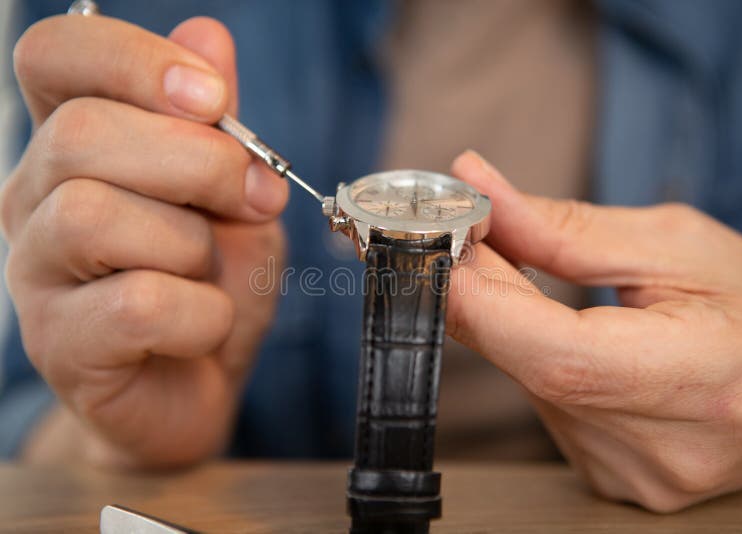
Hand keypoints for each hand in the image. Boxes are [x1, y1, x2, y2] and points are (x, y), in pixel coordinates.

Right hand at [1, 16, 287, 467]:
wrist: (200, 380)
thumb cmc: (210, 281)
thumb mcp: (233, 197)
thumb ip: (218, 125)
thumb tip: (207, 35)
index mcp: (76, 142)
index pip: (56, 54)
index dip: (134, 59)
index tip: (213, 96)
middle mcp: (34, 196)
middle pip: (83, 133)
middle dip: (198, 162)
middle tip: (253, 198)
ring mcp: (35, 272)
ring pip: (95, 216)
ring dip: (191, 245)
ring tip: (209, 272)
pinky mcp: (58, 344)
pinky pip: (134, 305)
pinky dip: (199, 312)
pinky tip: (200, 323)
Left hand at [447, 150, 741, 511]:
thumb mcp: (676, 244)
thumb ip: (565, 227)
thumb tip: (479, 186)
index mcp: (701, 381)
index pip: (557, 355)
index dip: (481, 299)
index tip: (439, 246)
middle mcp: (664, 449)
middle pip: (531, 367)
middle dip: (491, 297)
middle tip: (485, 244)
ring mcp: (636, 476)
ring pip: (530, 387)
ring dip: (521, 332)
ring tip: (572, 302)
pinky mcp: (614, 481)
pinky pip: (548, 411)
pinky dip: (544, 366)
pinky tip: (586, 346)